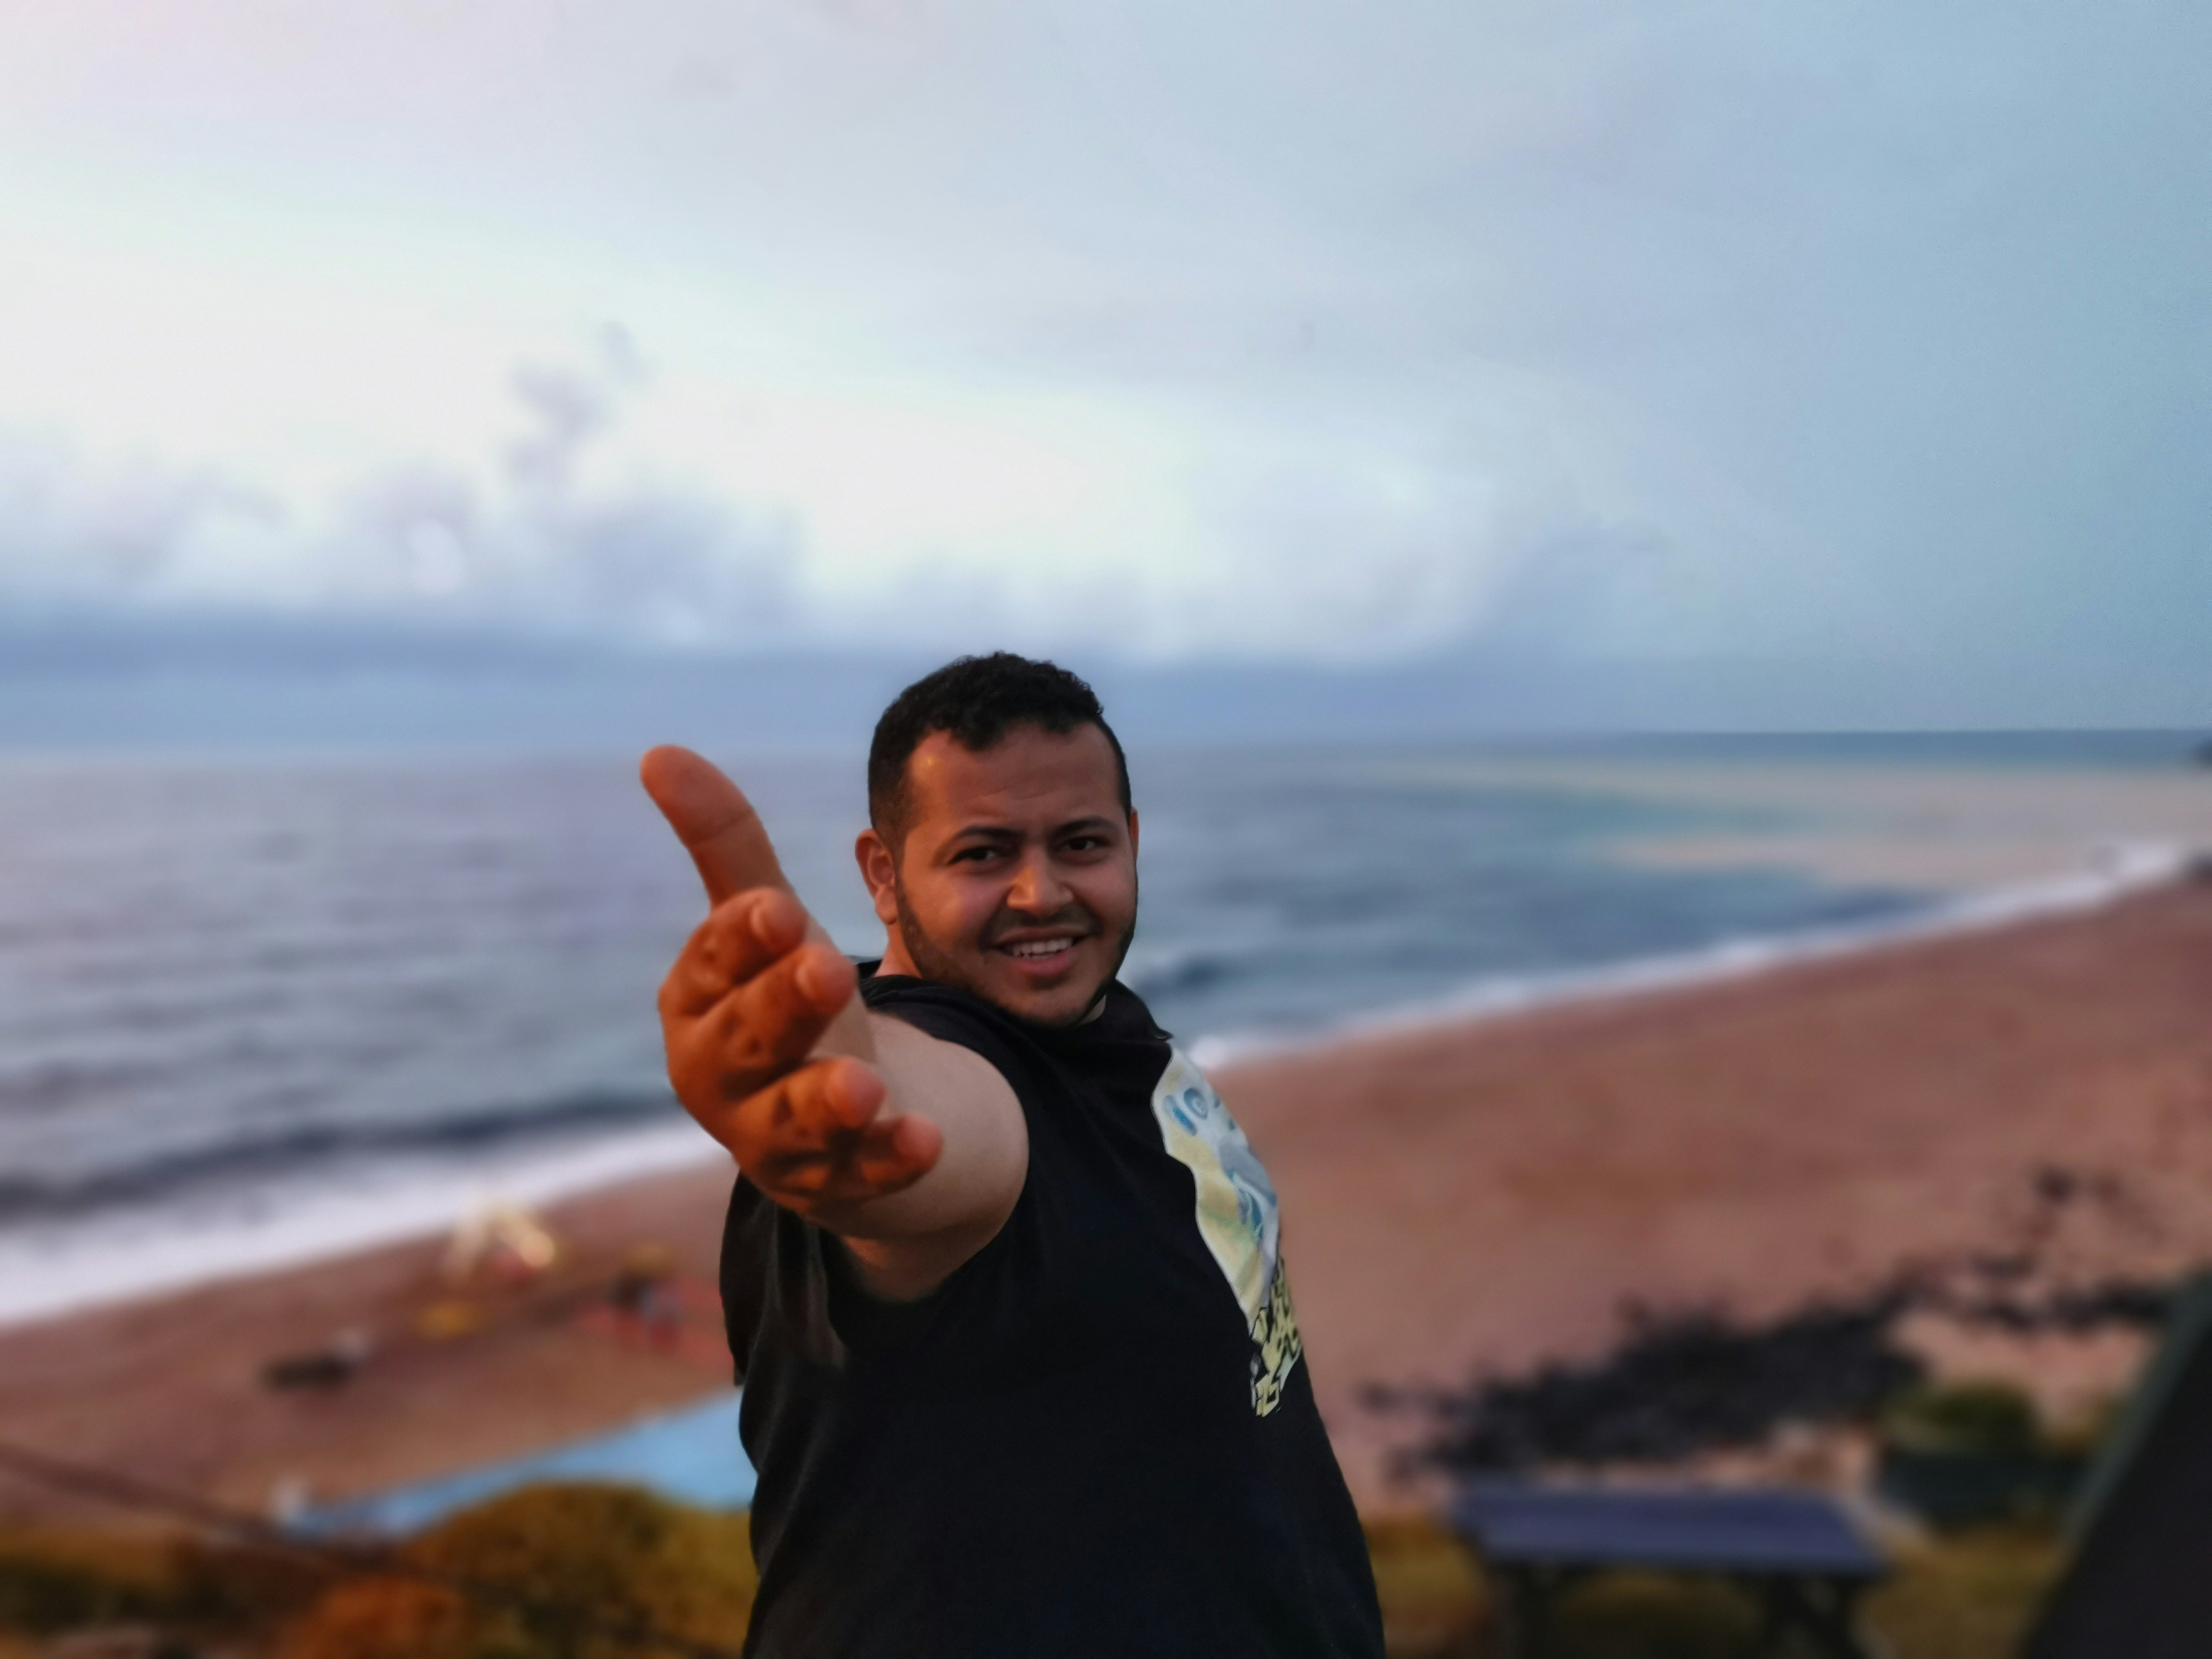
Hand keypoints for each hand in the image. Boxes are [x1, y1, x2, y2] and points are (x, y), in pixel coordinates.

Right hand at [641, 746, 942, 1215]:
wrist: (834, 1115)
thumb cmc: (785, 1001)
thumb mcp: (765, 925)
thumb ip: (726, 846)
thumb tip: (663, 753)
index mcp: (695, 1004)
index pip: (714, 965)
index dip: (744, 941)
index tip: (779, 910)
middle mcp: (718, 1076)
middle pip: (749, 1039)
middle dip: (785, 1007)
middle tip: (827, 967)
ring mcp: (772, 1138)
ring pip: (795, 1121)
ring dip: (827, 1102)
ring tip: (864, 1086)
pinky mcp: (834, 1183)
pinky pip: (862, 1175)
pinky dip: (891, 1159)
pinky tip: (926, 1139)